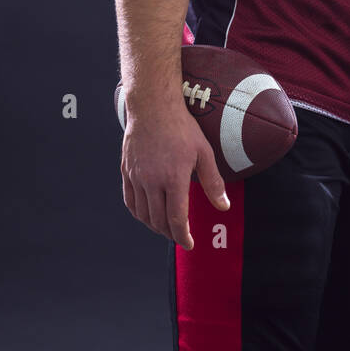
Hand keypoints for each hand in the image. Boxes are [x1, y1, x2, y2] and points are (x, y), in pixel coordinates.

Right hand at [121, 95, 229, 249]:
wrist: (152, 106)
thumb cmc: (181, 127)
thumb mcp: (204, 152)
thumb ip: (213, 182)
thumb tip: (223, 206)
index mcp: (173, 178)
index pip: (176, 219)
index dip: (183, 236)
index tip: (190, 244)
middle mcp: (152, 181)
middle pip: (158, 221)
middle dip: (170, 234)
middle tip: (180, 236)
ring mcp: (136, 176)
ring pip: (142, 214)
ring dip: (154, 226)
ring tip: (166, 227)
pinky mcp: (126, 171)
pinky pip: (130, 201)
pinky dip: (139, 213)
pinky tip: (147, 214)